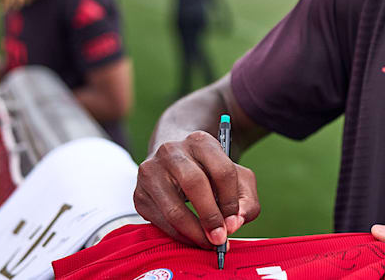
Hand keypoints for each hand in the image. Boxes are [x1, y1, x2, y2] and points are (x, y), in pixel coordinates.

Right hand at [133, 130, 260, 248]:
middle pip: (194, 184)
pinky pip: (160, 221)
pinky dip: (179, 235)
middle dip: (210, 217)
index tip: (234, 222)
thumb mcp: (237, 179)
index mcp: (201, 141)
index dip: (231, 201)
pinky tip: (192, 238)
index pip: (222, 171)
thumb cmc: (211, 173)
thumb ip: (246, 202)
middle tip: (220, 239)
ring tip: (208, 243)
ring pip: (173, 209)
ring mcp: (151, 171)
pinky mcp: (138, 194)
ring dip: (194, 232)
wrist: (174, 162)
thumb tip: (233, 225)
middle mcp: (171, 151)